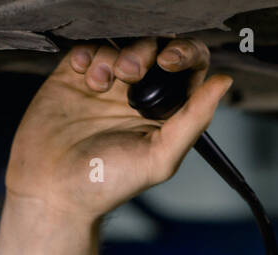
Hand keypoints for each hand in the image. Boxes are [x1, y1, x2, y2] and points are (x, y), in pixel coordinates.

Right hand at [4, 37, 231, 222]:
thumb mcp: (160, 156)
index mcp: (168, 112)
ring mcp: (109, 84)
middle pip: (155, 47)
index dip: (184, 53)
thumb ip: (194, 118)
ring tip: (99, 84)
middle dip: (144, 51)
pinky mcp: (76, 77)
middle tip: (128, 74)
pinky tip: (82, 75)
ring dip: (113, 54)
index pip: (190, 67)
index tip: (167, 61)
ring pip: (122, 43)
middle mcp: (141, 95)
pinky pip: (88, 46)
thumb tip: (225, 82)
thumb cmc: (107, 183)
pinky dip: (88, 53)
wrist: (52, 188)